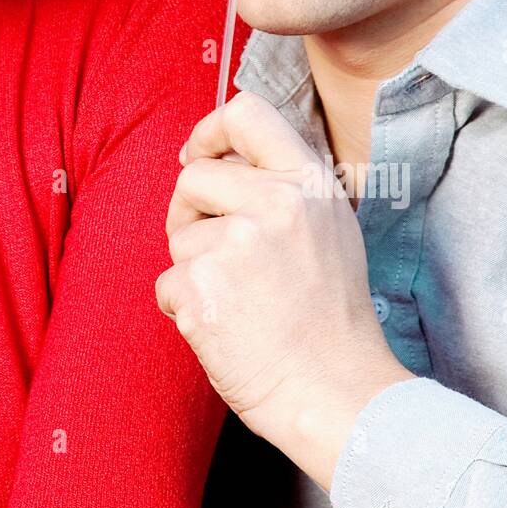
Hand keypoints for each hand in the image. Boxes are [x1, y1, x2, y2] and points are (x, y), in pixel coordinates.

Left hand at [155, 91, 409, 465]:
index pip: (246, 112)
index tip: (198, 155)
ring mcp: (236, 244)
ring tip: (240, 302)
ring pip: (178, 237)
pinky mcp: (202, 287)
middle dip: (190, 213)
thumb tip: (219, 157)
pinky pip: (168, 283)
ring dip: (193, 269)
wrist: (338, 395)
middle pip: (193, 177)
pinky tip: (227, 327)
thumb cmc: (330, 319)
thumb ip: (284, 187)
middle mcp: (275, 203)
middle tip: (219, 255)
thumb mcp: (329, 228)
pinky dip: (186, 308)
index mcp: (309, 183)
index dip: (209, 131)